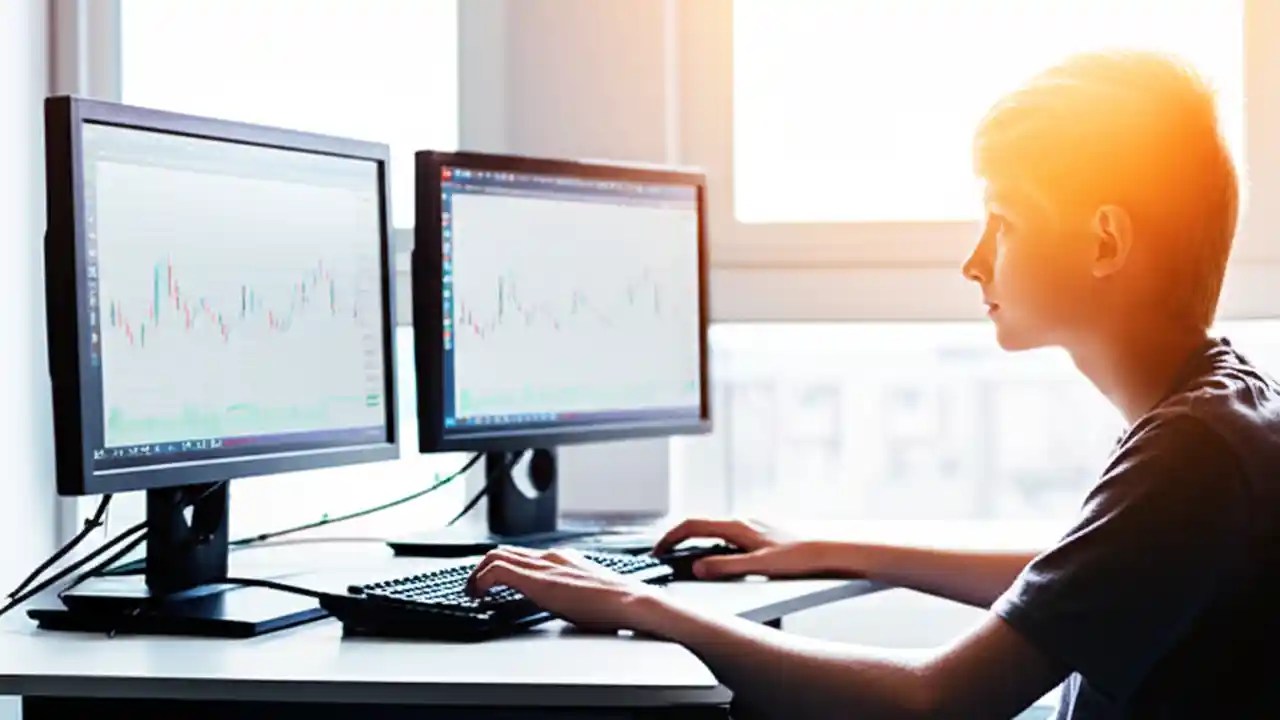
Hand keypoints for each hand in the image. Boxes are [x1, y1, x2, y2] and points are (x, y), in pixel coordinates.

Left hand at [466, 546, 669, 632]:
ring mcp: (544, 565)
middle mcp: (551, 556)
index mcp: (563, 560)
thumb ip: (569, 597)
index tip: (489, 586)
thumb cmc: (616, 606)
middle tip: (474, 589)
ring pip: (496, 555)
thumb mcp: (586, 597)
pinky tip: (479, 596)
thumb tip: (563, 612)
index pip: (521, 556)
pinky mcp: (538, 579)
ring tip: (472, 593)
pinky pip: (498, 570)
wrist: (632, 603)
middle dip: (482, 569)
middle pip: (503, 551)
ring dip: (478, 574)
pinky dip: (481, 580)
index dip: (499, 568)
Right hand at [654, 518, 832, 579]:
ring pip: (718, 533)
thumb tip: (698, 568)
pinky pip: (732, 538)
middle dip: (681, 540)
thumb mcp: (757, 566)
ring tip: (693, 562)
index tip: (658, 550)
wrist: (830, 549)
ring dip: (700, 544)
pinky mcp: (764, 534)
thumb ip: (725, 567)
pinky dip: (718, 547)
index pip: (693, 526)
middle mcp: (744, 522)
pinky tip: (726, 561)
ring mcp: (754, 527)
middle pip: (702, 527)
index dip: (671, 537)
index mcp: (737, 527)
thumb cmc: (800, 556)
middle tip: (668, 555)